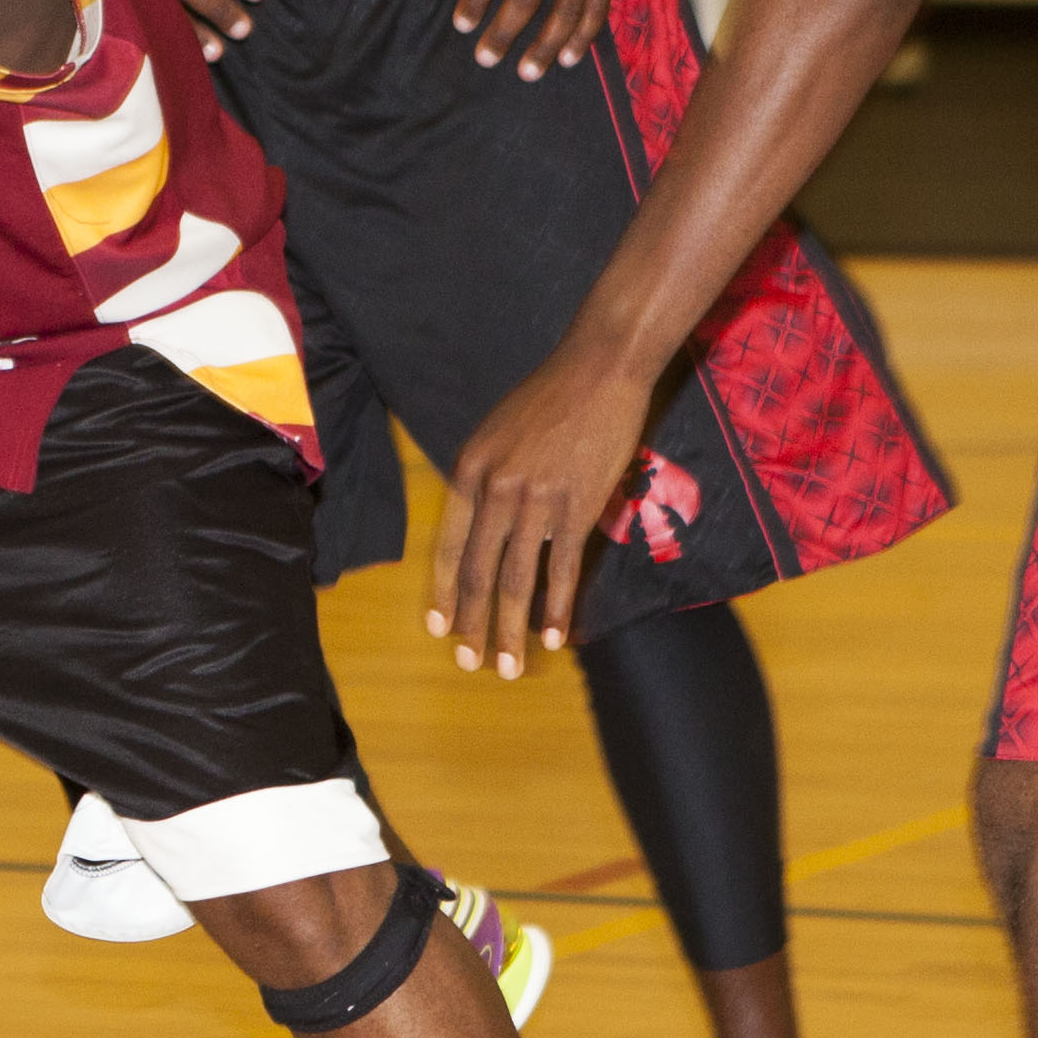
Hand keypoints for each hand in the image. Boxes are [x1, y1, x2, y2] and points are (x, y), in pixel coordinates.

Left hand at [424, 345, 656, 677]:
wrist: (598, 370)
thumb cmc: (548, 398)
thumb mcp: (495, 434)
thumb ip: (484, 481)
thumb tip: (480, 527)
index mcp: (468, 472)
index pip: (448, 547)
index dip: (444, 592)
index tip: (439, 627)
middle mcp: (495, 490)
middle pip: (478, 572)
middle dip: (472, 624)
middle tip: (469, 663)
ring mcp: (536, 501)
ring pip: (516, 580)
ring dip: (511, 630)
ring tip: (508, 667)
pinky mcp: (578, 507)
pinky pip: (563, 570)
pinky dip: (558, 609)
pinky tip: (556, 638)